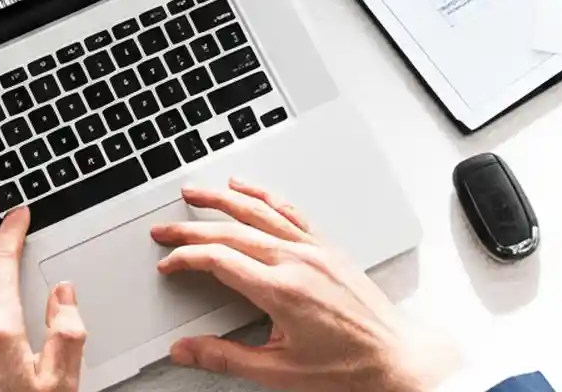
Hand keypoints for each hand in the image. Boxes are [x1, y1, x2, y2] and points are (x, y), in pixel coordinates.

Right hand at [152, 179, 459, 391]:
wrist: (397, 360)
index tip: (168, 263)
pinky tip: (248, 190)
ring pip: (260, 212)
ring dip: (223, 199)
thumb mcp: (279, 371)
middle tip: (164, 228)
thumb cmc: (348, 369)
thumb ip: (225, 357)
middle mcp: (298, 261)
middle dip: (192, 228)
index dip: (187, 258)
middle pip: (232, 232)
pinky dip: (265, 197)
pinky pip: (291, 212)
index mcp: (282, 290)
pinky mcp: (329, 248)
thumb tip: (186, 350)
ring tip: (196, 193)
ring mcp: (316, 250)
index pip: (219, 260)